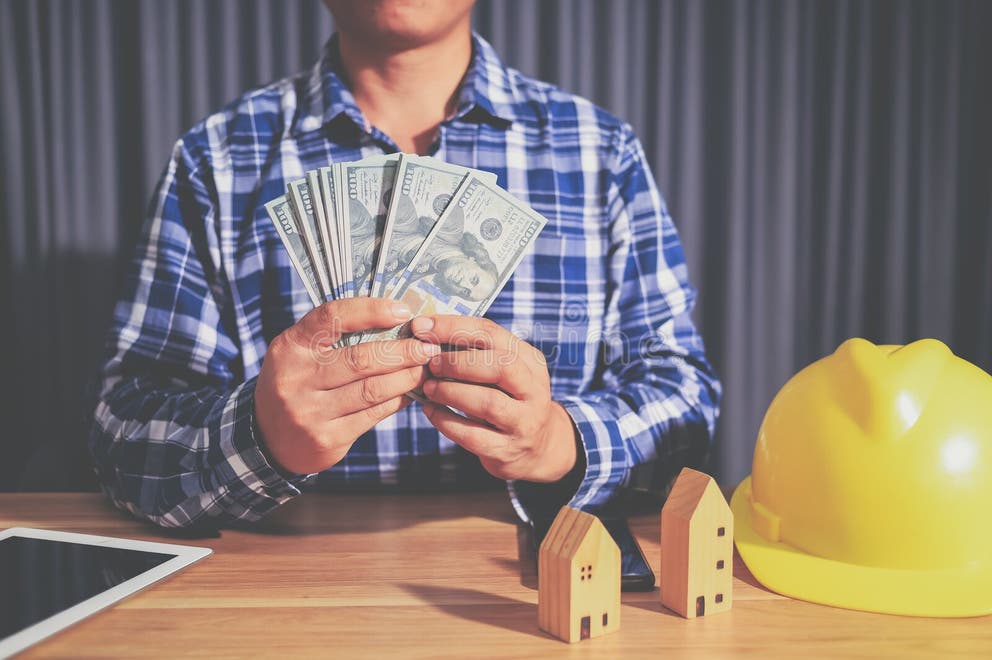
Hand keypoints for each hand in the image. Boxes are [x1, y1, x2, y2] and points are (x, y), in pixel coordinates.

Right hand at [254, 299, 438, 473]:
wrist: (268, 438)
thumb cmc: (297, 382)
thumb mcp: (301, 352)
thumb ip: (335, 336)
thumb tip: (395, 320)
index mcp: (291, 346)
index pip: (333, 317)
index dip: (371, 310)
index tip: (403, 311)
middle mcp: (296, 377)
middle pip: (361, 359)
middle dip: (402, 351)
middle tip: (426, 347)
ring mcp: (310, 411)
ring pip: (371, 389)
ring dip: (405, 378)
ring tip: (424, 369)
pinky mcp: (326, 438)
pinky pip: (372, 415)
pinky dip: (396, 401)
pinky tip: (409, 392)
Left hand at [410, 316, 578, 482]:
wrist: (537, 447)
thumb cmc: (507, 398)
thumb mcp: (503, 371)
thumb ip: (475, 353)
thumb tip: (426, 332)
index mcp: (530, 361)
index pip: (493, 334)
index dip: (454, 327)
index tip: (422, 326)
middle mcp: (533, 389)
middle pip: (501, 366)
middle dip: (459, 362)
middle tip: (430, 363)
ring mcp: (523, 422)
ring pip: (489, 403)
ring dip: (451, 392)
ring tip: (428, 388)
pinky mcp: (507, 450)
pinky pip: (473, 435)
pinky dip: (446, 422)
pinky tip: (431, 411)